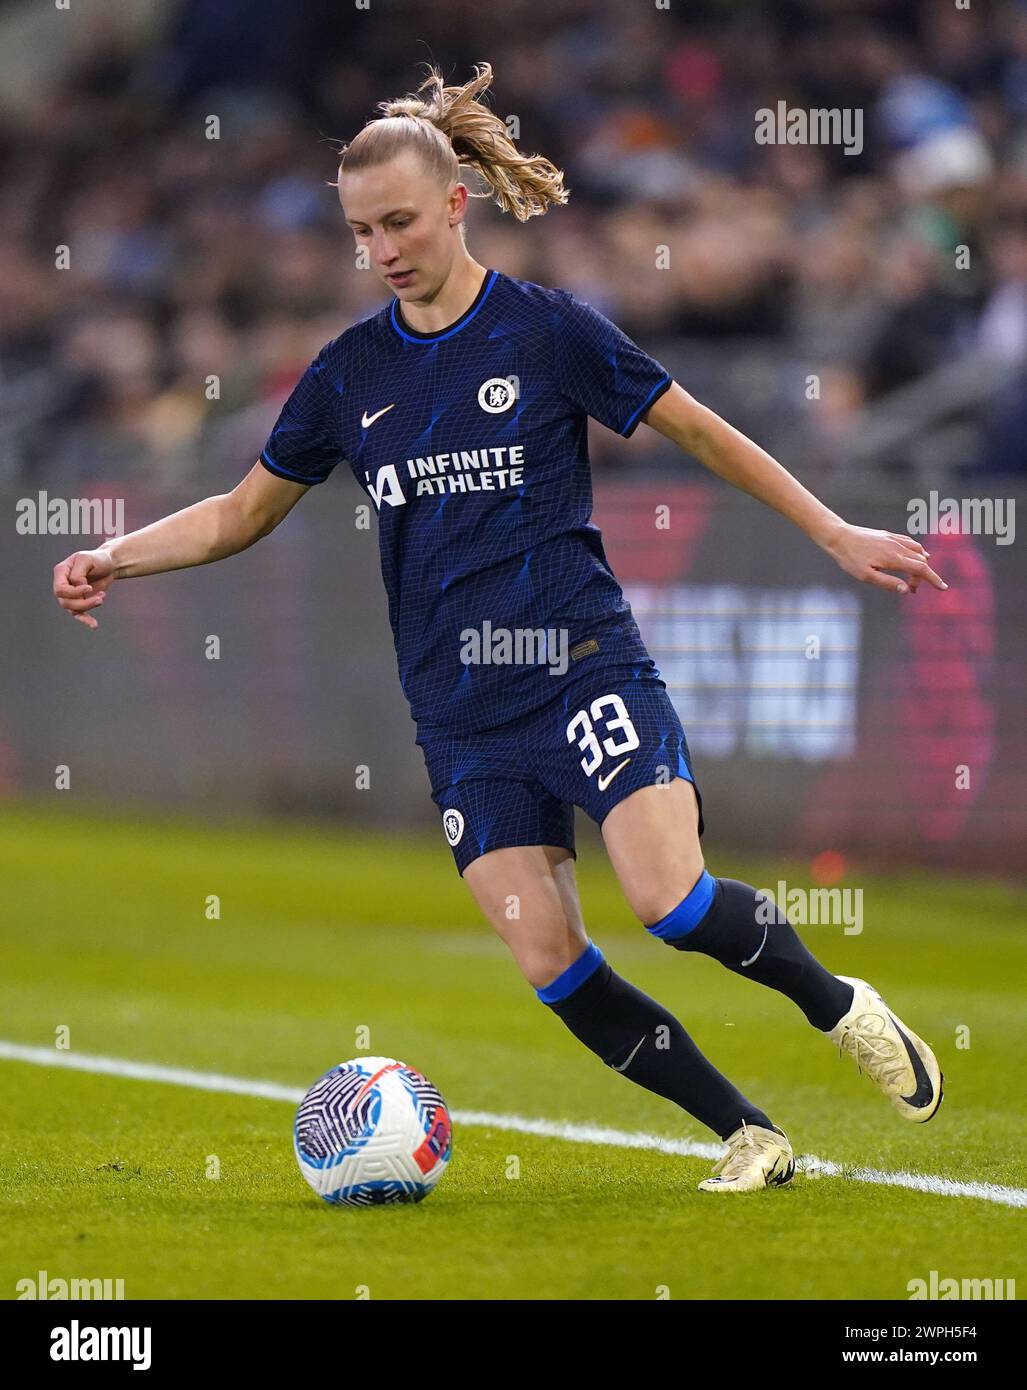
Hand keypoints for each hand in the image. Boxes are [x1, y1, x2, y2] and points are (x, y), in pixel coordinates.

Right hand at [52, 547, 116, 628]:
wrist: (109, 564)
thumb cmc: (97, 559)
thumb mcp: (87, 559)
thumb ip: (78, 573)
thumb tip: (77, 588)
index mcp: (61, 572)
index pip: (60, 589)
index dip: (74, 592)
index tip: (90, 588)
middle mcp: (63, 584)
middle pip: (64, 602)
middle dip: (83, 603)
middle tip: (101, 597)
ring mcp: (70, 595)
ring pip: (72, 609)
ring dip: (88, 607)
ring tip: (102, 597)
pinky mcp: (80, 601)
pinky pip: (79, 615)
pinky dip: (86, 620)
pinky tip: (94, 625)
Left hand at [819, 522, 946, 594]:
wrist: (839, 536)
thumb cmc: (850, 559)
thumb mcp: (866, 576)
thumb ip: (887, 583)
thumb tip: (906, 590)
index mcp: (894, 558)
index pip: (921, 569)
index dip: (934, 579)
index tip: (943, 588)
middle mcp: (897, 546)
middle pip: (920, 561)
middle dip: (922, 576)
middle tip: (912, 589)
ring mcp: (893, 539)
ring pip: (917, 550)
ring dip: (921, 563)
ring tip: (914, 577)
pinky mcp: (888, 535)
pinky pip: (909, 542)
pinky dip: (917, 551)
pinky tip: (914, 555)